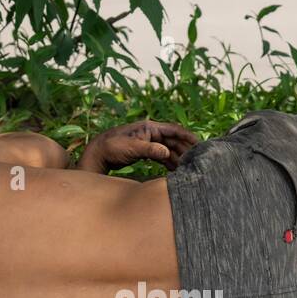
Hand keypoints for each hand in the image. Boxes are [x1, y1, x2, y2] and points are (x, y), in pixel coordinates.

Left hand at [76, 120, 198, 173]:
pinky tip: (175, 170)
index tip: (198, 143)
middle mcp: (150, 133)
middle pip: (173, 140)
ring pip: (168, 149)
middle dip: (184, 149)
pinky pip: (161, 156)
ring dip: (178, 157)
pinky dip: (168, 162)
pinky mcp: (144, 151)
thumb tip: (167, 153)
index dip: (186, 136)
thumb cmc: (112, 147)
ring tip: (188, 167)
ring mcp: (148, 142)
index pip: (173, 130)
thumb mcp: (131, 148)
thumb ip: (150, 150)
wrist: (98, 153)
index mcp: (149, 127)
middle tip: (197, 159)